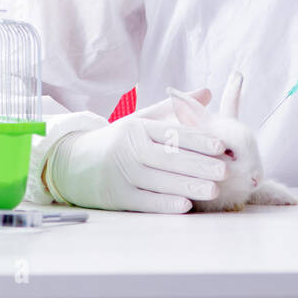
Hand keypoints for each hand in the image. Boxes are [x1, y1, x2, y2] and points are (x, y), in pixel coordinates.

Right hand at [45, 87, 230, 212]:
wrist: (73, 161)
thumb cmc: (117, 141)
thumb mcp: (141, 120)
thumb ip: (174, 109)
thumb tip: (207, 92)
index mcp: (137, 128)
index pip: (171, 134)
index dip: (197, 140)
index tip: (220, 146)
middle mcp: (128, 148)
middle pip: (167, 158)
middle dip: (198, 165)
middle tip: (224, 170)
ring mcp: (121, 173)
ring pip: (159, 180)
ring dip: (187, 186)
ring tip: (213, 189)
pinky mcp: (116, 196)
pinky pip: (144, 201)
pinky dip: (164, 204)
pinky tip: (185, 205)